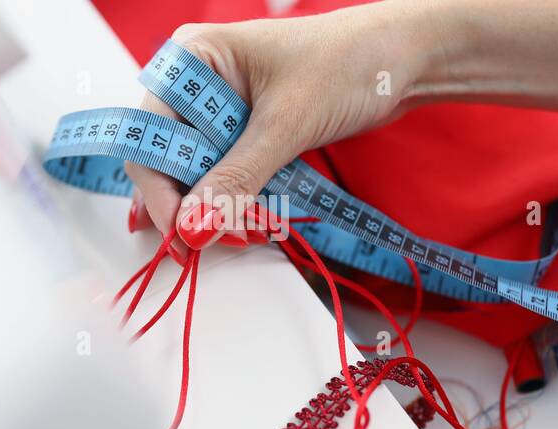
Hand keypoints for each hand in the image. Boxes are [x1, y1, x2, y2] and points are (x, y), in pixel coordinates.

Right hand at [124, 1, 439, 256]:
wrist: (405, 58)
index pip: (152, 132)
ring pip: (197, 170)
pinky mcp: (248, 129)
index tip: (180, 232)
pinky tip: (248, 221)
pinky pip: (226, 171)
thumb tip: (194, 227)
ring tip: (242, 233)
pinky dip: (235, 199)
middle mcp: (199, 80)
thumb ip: (236, 178)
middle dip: (190, 202)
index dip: (159, 187)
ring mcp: (223, 106)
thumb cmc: (348, 63)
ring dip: (214, 207)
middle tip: (213, 242)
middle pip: (168, 156)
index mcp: (193, 57)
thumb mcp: (286, 125)